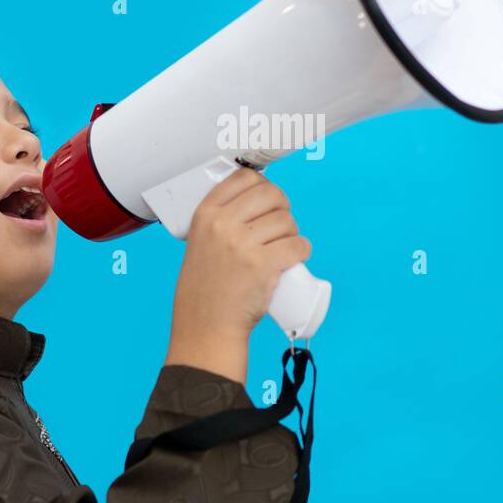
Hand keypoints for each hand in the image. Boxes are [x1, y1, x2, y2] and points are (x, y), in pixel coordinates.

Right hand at [164, 167, 311, 383]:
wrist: (206, 325)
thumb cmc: (205, 287)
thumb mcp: (200, 242)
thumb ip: (220, 221)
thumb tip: (257, 200)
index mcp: (205, 214)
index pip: (243, 177)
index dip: (263, 184)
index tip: (268, 199)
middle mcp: (222, 224)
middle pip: (270, 194)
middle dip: (283, 207)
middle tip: (281, 225)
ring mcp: (242, 245)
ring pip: (287, 221)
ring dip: (292, 233)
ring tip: (282, 249)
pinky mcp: (262, 265)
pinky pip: (298, 245)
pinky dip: (303, 250)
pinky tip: (296, 257)